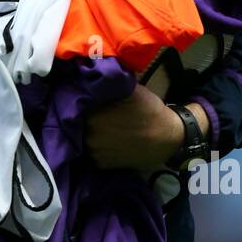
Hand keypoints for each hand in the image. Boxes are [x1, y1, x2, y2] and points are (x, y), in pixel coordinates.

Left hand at [84, 85, 208, 169]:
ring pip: (81, 138)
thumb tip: (89, 76)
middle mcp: (88, 137)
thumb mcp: (129, 90)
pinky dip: (94, 145)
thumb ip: (107, 85)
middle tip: (93, 110)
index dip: (78, 100)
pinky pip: (90, 152)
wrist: (168, 138)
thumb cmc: (149, 111)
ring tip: (100, 125)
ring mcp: (94, 153)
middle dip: (81, 116)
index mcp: (92, 117)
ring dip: (86, 132)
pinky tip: (105, 138)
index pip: (74, 105)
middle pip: (76, 123)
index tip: (84, 96)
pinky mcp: (101, 165)